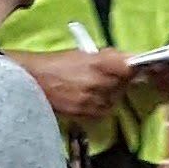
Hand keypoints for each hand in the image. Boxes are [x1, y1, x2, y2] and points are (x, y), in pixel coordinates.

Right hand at [20, 47, 137, 125]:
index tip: (136, 67)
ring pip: (116, 99)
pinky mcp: (85, 114)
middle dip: (122, 80)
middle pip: (124, 84)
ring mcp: (92, 100)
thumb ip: (107, 57)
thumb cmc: (56, 63)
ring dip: (112, 94)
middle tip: (111, 76)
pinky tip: (91, 98)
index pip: (129, 67)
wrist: (31, 80)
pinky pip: (104, 111)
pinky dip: (102, 105)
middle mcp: (98, 82)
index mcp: (99, 62)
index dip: (134, 68)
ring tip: (98, 87)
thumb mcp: (82, 53)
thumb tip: (128, 59)